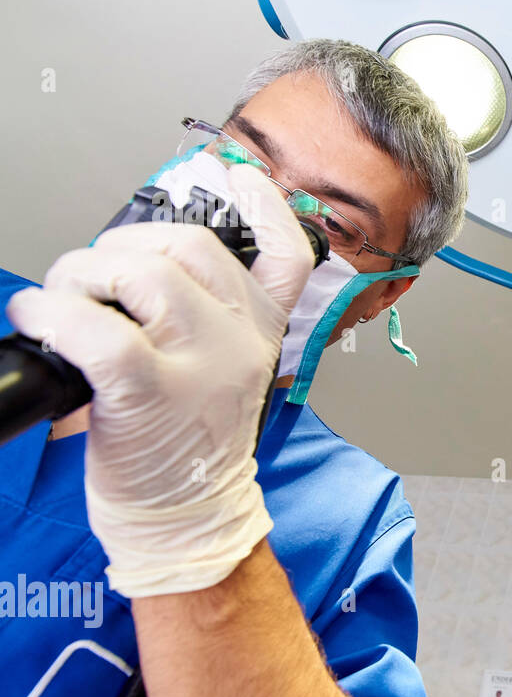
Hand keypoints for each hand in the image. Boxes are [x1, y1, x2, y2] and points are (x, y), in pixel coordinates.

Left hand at [5, 165, 314, 597]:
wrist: (186, 519)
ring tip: (61, 308)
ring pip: (141, 273)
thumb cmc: (185, 443)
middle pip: (187, 245)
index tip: (236, 177)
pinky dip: (55, 316)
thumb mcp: (220, 371)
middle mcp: (241, 339)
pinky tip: (41, 324)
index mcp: (260, 330)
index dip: (262, 205)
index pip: (286, 251)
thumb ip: (202, 315)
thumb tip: (131, 261)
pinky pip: (97, 329)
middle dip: (119, 245)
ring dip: (81, 276)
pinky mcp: (151, 394)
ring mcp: (202, 365)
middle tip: (88, 282)